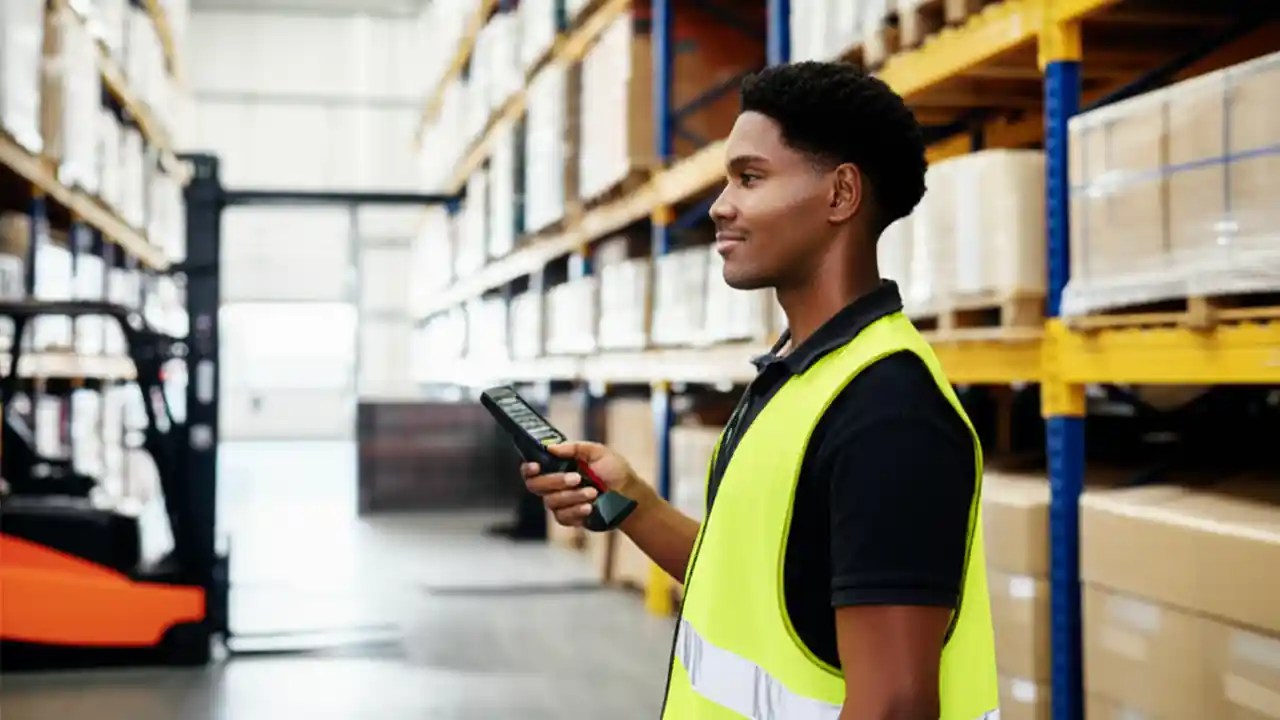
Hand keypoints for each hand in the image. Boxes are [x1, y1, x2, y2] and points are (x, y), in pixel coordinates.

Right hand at [521, 441, 646, 526]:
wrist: (629, 496)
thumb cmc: (614, 471)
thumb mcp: (598, 452)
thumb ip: (574, 448)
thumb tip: (551, 447)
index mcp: (558, 466)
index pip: (531, 468)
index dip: (528, 468)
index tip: (536, 466)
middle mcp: (555, 484)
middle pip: (536, 486)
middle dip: (556, 481)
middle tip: (577, 478)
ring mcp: (560, 502)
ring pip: (551, 502)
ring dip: (572, 496)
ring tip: (593, 493)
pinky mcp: (569, 518)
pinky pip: (562, 516)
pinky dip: (575, 511)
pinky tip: (589, 507)